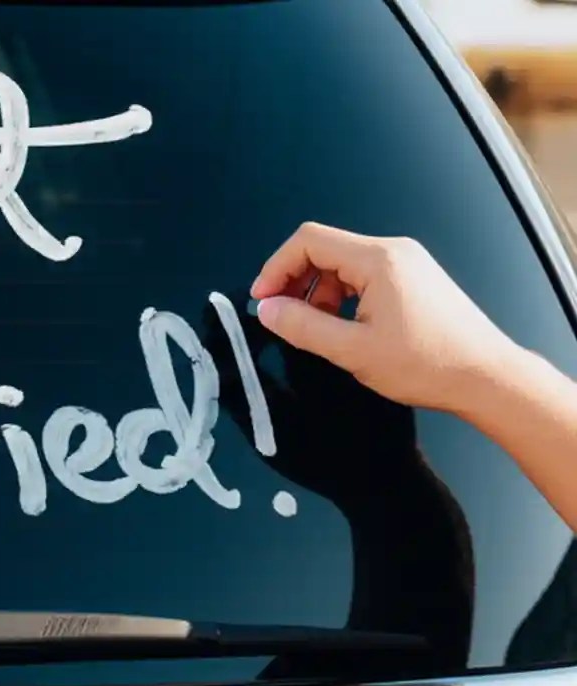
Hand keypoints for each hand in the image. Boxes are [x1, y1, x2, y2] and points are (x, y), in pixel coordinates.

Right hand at [250, 222, 517, 414]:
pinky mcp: (415, 279)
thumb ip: (303, 326)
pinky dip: (343, 295)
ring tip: (315, 328)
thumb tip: (267, 310)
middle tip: (283, 317)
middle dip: (296, 280)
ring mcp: (408, 263)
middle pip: (325, 249)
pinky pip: (365, 276)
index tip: (263, 300)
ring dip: (319, 291)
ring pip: (344, 264)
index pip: (309, 241)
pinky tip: (343, 326)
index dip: (277, 267)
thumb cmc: (425, 364)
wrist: (487, 377)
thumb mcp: (353, 351)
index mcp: (378, 260)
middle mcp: (394, 251)